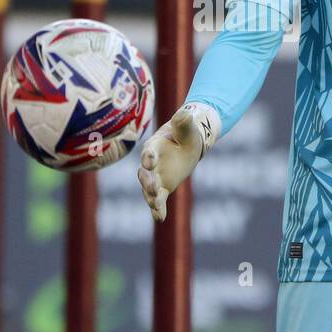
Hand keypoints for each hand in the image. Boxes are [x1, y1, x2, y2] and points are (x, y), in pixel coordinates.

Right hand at [137, 102, 219, 222]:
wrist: (187, 144)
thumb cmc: (185, 133)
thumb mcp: (187, 127)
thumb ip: (183, 122)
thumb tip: (185, 113)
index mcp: (154, 146)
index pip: (148, 152)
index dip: (148, 157)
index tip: (149, 161)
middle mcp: (150, 163)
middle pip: (144, 174)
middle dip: (147, 181)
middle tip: (152, 188)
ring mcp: (154, 177)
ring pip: (148, 189)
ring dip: (150, 197)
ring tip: (155, 206)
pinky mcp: (161, 188)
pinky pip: (158, 200)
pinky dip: (157, 209)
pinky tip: (160, 218)